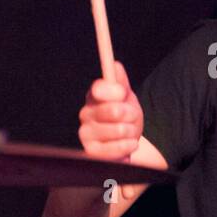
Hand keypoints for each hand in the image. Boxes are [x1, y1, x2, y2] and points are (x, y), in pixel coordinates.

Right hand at [77, 62, 143, 199]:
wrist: (126, 143)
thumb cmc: (125, 118)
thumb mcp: (126, 99)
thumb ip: (121, 83)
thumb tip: (115, 65)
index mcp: (94, 97)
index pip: (99, 88)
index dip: (114, 91)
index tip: (122, 93)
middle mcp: (86, 113)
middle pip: (113, 110)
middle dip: (130, 114)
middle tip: (131, 117)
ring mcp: (86, 133)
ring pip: (118, 130)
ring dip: (131, 132)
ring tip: (129, 133)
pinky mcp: (91, 152)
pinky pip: (115, 148)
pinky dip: (127, 146)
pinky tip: (128, 144)